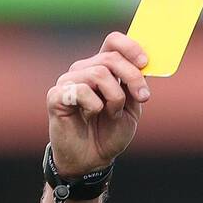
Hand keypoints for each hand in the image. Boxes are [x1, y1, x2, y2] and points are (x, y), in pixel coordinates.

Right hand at [47, 31, 150, 178]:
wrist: (92, 161)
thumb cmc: (109, 133)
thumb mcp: (130, 110)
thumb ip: (135, 87)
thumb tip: (144, 64)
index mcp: (102, 68)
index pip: (113, 42)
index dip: (130, 47)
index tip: (145, 62)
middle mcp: (83, 70)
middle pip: (111, 58)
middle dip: (132, 77)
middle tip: (143, 97)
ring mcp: (69, 81)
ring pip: (99, 74)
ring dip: (114, 98)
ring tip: (111, 114)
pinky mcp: (56, 96)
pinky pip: (81, 90)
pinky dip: (94, 106)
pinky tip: (90, 116)